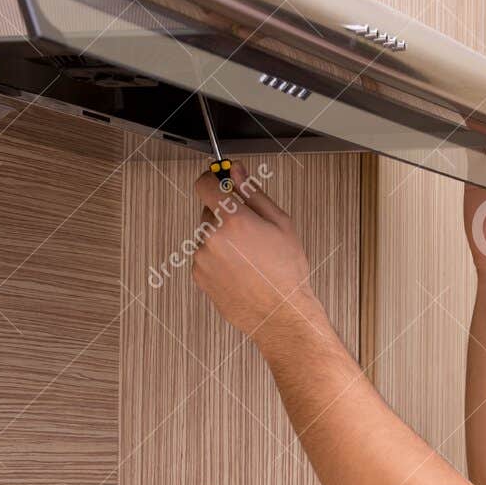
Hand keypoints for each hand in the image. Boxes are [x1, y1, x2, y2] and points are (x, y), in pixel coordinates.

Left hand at [191, 168, 325, 340]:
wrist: (280, 314)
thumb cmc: (286, 272)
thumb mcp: (280, 223)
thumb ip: (253, 192)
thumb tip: (237, 170)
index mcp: (233, 220)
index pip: (204, 184)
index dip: (212, 178)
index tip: (218, 179)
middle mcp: (212, 237)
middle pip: (209, 211)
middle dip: (225, 215)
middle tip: (250, 231)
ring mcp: (202, 258)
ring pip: (207, 236)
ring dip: (222, 239)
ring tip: (248, 256)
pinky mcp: (199, 275)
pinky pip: (205, 256)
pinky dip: (217, 258)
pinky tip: (240, 269)